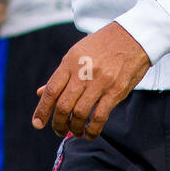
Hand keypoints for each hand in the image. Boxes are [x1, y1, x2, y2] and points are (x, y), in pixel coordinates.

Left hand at [31, 22, 150, 138]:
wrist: (132, 37)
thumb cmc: (101, 46)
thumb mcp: (77, 54)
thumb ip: (61, 75)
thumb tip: (41, 93)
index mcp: (70, 62)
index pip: (52, 90)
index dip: (42, 109)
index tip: (37, 123)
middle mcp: (83, 72)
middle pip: (64, 105)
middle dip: (58, 123)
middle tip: (58, 131)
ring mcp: (100, 82)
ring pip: (80, 113)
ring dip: (75, 128)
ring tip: (75, 131)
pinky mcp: (116, 90)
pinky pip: (100, 116)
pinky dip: (93, 130)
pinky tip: (89, 133)